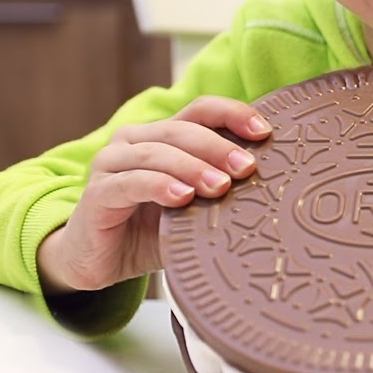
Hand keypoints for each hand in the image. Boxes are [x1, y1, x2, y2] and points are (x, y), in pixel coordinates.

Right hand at [37, 96, 272, 293]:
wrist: (101, 262)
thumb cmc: (151, 230)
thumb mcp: (194, 207)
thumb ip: (219, 191)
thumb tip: (274, 187)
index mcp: (163, 136)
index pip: (201, 111)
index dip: (232, 114)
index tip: (264, 132)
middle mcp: (136, 140)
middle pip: (182, 130)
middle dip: (218, 146)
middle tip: (246, 167)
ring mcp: (112, 163)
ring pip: (158, 153)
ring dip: (193, 167)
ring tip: (220, 187)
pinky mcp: (98, 192)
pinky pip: (131, 182)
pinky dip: (160, 186)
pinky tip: (182, 198)